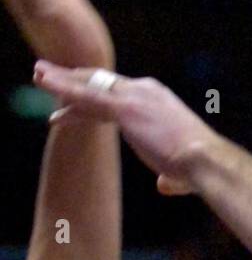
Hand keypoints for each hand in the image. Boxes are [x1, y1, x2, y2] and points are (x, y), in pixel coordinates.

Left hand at [32, 62, 216, 194]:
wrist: (205, 160)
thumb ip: (170, 174)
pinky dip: (66, 90)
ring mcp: (135, 98)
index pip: (117, 92)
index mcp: (158, 99)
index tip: (72, 99)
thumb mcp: (180, 167)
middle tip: (48, 75)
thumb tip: (165, 185)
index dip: (93, 94)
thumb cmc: (197, 167)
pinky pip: (88, 97)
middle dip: (73, 78)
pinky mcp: (126, 109)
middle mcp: (146, 91)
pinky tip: (47, 85)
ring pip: (90, 86)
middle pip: (101, 82)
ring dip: (62, 80)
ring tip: (38, 74)